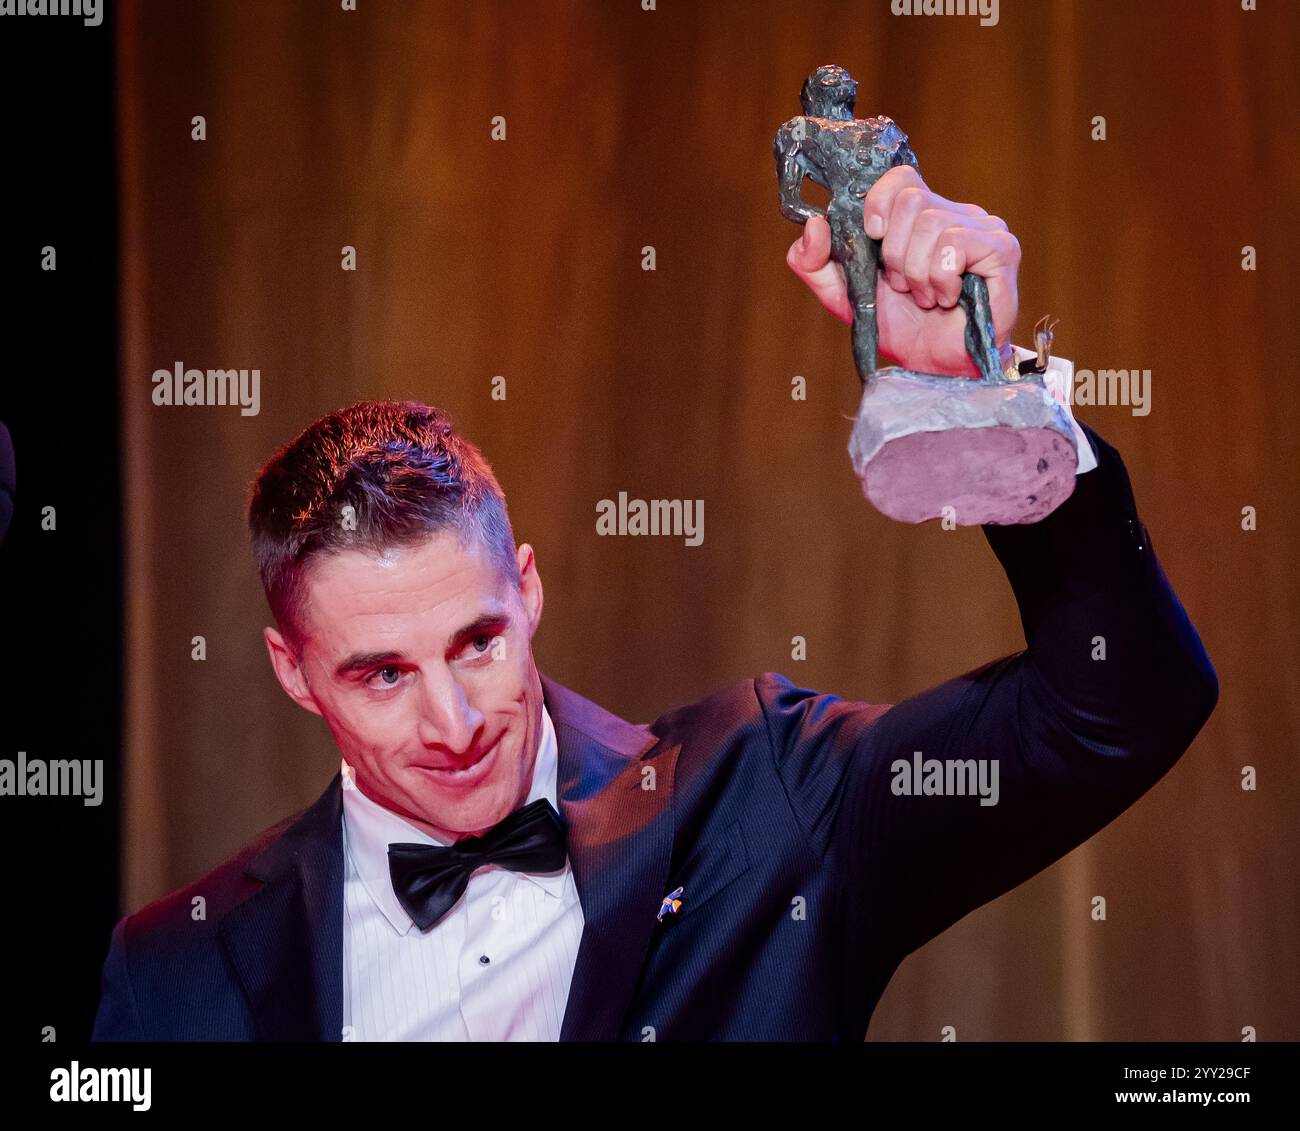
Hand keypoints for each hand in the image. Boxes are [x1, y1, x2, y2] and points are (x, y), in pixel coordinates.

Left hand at [785, 165, 1019, 376]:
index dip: (878, 201)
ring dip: (917, 273)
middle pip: (911, 199)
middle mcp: (954, 214)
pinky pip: (957, 244)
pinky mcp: (1002, 249)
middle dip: (894, 253)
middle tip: (903, 286)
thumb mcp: (843, 296)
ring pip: (932, 223)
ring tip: (925, 297)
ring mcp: (983, 228)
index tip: (873, 237)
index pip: (900, 177)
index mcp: (919, 217)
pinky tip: (947, 299)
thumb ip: (814, 262)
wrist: (934, 367)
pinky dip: (941, 278)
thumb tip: (814, 222)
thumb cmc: (899, 327)